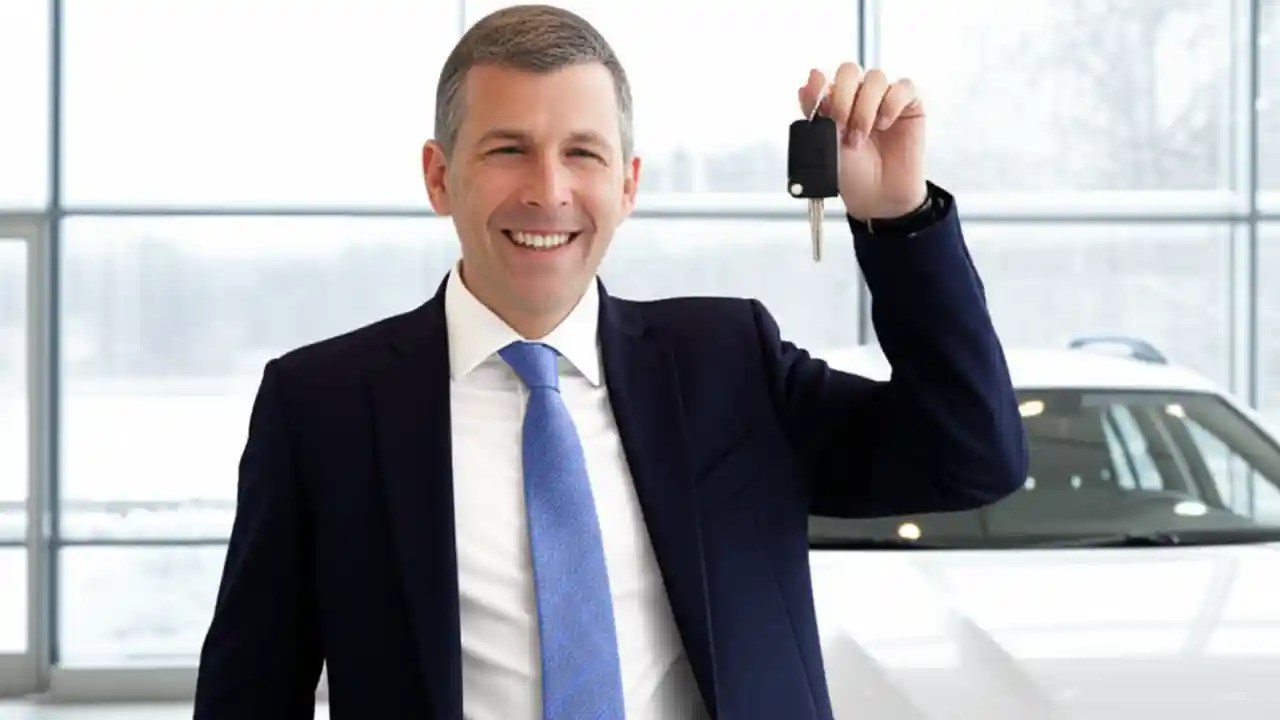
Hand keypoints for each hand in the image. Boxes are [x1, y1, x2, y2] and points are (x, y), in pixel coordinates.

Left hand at [798, 63, 926, 220]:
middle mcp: (858, 95)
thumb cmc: (851, 172)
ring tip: (860, 136)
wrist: (877, 196)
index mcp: (834, 101)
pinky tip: (884, 125)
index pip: (825, 77)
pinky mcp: (909, 104)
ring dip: (864, 108)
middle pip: (849, 71)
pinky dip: (891, 104)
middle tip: (840, 127)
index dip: (820, 89)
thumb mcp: (824, 143)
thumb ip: (815, 112)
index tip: (819, 109)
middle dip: (842, 98)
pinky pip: (903, 87)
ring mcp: (884, 97)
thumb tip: (806, 82)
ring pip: (875, 78)